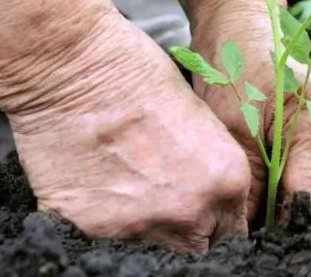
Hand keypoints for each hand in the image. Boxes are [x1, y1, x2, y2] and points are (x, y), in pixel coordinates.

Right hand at [5, 12, 250, 252]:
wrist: (74, 67)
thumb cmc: (141, 72)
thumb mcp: (200, 114)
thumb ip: (212, 162)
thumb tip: (210, 186)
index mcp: (227, 178)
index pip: (235, 227)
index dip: (221, 215)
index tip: (208, 206)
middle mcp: (190, 210)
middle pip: (198, 243)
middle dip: (191, 225)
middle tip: (171, 195)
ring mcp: (140, 224)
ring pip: (155, 241)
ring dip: (151, 219)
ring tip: (132, 178)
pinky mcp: (92, 227)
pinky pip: (109, 234)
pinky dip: (107, 214)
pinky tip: (101, 177)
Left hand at [190, 0, 310, 218]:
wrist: (242, 29)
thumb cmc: (235, 66)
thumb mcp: (234, 127)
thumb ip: (250, 185)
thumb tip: (250, 234)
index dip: (282, 225)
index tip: (252, 236)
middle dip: (289, 218)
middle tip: (250, 223)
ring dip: (293, 205)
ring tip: (258, 205)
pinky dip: (296, 188)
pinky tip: (270, 186)